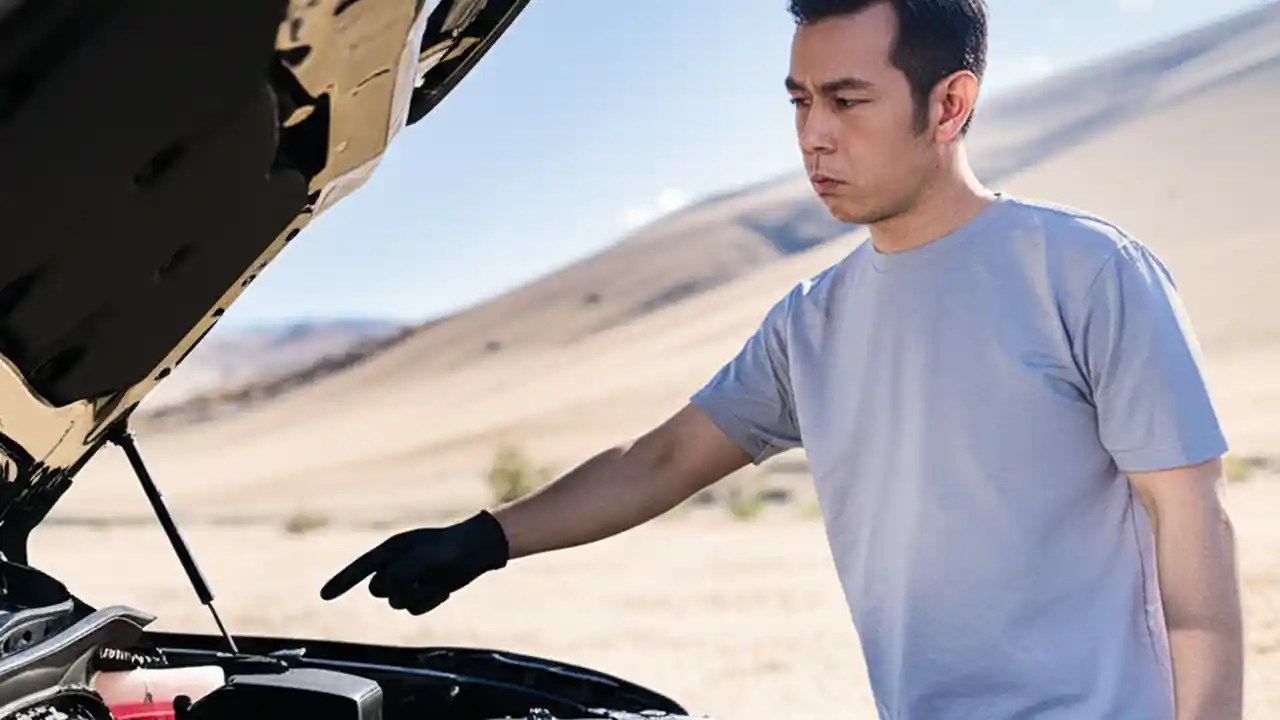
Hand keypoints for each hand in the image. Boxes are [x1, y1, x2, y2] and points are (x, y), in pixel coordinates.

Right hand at [319, 510, 509, 614]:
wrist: (478, 551)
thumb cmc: (450, 548)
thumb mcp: (421, 557)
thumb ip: (398, 573)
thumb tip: (386, 589)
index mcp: (391, 550)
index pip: (359, 568)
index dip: (341, 582)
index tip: (324, 596)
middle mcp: (396, 565)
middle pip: (377, 590)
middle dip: (395, 588)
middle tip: (417, 578)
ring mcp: (410, 579)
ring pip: (396, 602)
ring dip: (415, 596)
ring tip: (434, 581)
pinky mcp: (424, 591)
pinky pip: (414, 609)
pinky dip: (428, 602)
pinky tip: (444, 589)